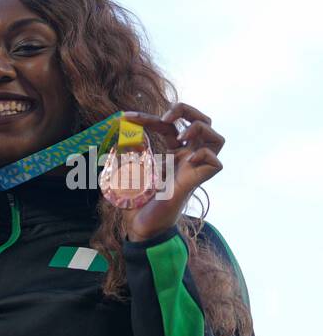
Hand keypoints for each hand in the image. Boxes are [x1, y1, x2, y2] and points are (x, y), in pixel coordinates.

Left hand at [120, 103, 223, 241]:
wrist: (141, 225)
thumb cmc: (136, 202)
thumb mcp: (127, 171)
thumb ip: (127, 154)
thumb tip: (118, 136)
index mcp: (173, 153)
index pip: (169, 125)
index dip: (149, 117)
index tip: (126, 117)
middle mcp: (187, 157)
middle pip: (202, 122)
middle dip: (186, 110)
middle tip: (165, 117)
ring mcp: (195, 168)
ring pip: (217, 138)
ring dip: (200, 128)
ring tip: (180, 137)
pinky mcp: (199, 182)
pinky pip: (215, 162)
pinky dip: (204, 154)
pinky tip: (188, 161)